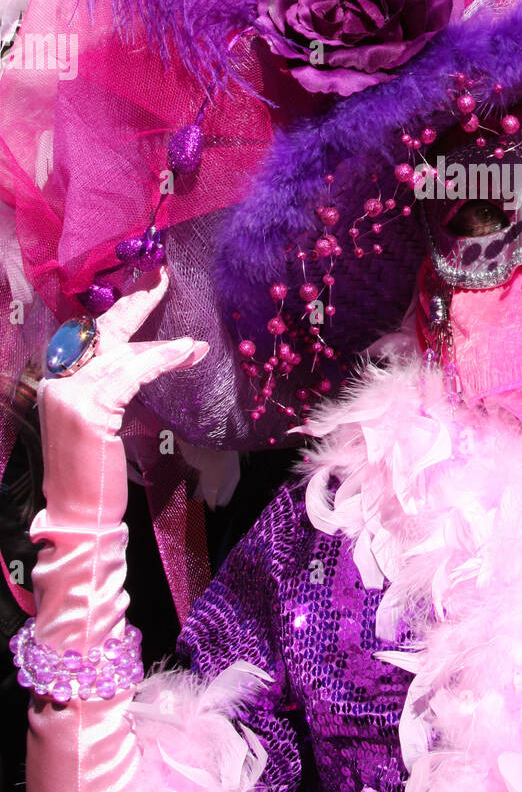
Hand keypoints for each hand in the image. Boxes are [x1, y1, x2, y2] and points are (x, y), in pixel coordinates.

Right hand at [37, 267, 208, 525]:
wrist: (78, 516)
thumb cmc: (95, 474)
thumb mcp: (105, 421)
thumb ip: (118, 387)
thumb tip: (157, 356)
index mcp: (58, 380)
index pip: (94, 337)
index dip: (123, 311)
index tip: (149, 285)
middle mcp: (56, 381)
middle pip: (103, 332)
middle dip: (135, 302)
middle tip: (163, 275)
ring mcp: (67, 393)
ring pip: (122, 352)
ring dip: (163, 345)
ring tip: (195, 342)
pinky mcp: (87, 408)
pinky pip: (132, 373)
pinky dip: (160, 359)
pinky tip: (185, 352)